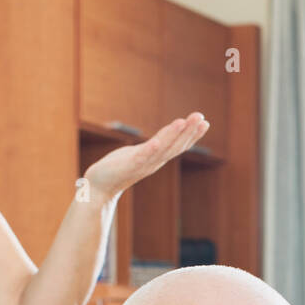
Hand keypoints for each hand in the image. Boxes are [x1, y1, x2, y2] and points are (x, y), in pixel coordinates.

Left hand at [83, 113, 209, 200]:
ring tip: (183, 122)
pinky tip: (158, 142)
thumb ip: (152, 148)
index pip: (178, 145)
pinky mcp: (128, 165)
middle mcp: (153, 162)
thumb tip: (161, 139)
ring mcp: (142, 164)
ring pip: (161, 149)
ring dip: (173, 136)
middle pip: (175, 146)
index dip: (192, 135)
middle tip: (201, 118)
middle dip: (188, 132)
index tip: (205, 122)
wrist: (99, 187)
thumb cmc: (117, 169)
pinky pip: (142, 157)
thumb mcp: (139, 155)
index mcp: (157, 158)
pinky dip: (151, 150)